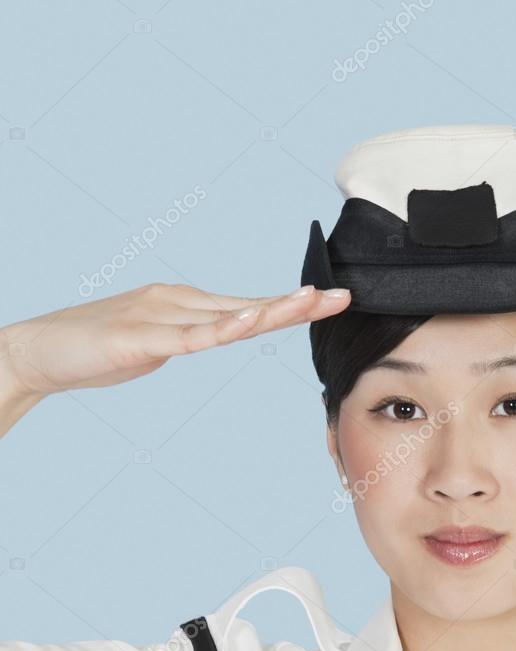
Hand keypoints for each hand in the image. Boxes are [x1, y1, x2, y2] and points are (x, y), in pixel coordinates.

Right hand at [1, 282, 350, 397]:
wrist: (38, 352)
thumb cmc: (93, 349)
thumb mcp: (152, 344)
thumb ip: (186, 338)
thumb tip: (217, 335)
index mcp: (181, 304)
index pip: (244, 306)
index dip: (287, 306)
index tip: (326, 302)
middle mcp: (175, 301)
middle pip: (246, 304)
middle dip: (295, 304)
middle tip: (340, 297)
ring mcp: (158, 316)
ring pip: (224, 315)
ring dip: (270, 310)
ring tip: (310, 302)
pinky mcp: (138, 338)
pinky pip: (186, 336)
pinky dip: (219, 330)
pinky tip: (247, 323)